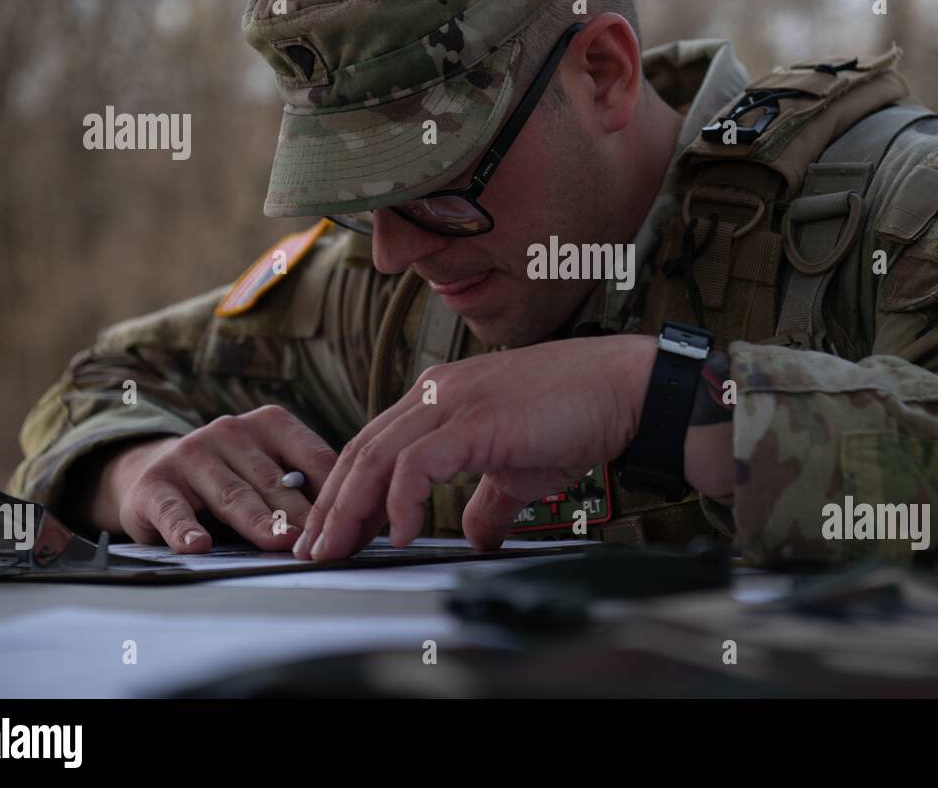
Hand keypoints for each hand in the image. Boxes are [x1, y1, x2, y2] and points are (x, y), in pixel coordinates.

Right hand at [92, 405, 336, 552]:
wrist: (153, 476)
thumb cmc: (231, 480)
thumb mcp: (269, 472)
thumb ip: (305, 488)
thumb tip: (359, 521)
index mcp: (271, 424)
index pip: (313, 457)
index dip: (335, 492)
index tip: (356, 521)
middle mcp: (231, 431)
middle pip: (275, 481)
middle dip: (300, 514)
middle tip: (320, 541)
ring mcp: (192, 454)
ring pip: (233, 495)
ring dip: (257, 521)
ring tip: (278, 543)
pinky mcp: (156, 485)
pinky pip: (175, 511)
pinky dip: (186, 530)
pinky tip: (199, 546)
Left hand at [296, 334, 656, 559]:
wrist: (623, 390)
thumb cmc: (578, 418)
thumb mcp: (519, 470)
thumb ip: (488, 501)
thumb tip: (476, 537)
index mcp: (441, 396)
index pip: (375, 444)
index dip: (347, 489)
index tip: (334, 532)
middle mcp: (437, 391)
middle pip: (362, 449)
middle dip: (332, 503)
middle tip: (314, 548)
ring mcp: (453, 400)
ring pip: (377, 455)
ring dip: (351, 507)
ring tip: (336, 548)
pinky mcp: (474, 419)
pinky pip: (417, 463)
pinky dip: (400, 500)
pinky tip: (398, 533)